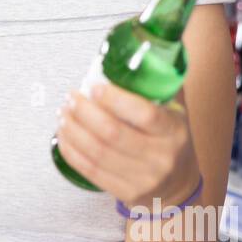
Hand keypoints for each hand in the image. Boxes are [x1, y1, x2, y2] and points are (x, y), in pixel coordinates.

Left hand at [54, 83, 200, 209]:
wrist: (178, 187)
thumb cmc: (171, 140)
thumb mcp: (176, 112)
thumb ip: (160, 83)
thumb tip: (143, 48)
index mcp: (174, 131)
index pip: (144, 113)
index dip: (114, 99)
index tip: (94, 86)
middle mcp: (161, 157)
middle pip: (112, 133)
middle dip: (84, 112)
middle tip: (71, 97)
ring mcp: (143, 179)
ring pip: (97, 152)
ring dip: (73, 130)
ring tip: (63, 113)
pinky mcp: (126, 193)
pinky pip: (91, 171)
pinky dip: (72, 151)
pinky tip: (63, 136)